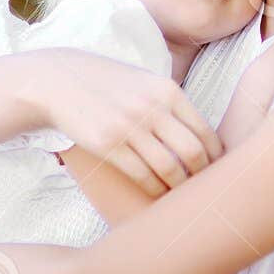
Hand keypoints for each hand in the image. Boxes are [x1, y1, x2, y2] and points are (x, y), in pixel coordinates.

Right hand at [38, 49, 222, 196]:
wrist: (58, 81)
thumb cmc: (106, 83)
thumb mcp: (144, 81)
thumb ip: (171, 103)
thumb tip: (200, 136)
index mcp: (167, 91)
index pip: (205, 131)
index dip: (215, 156)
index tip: (215, 170)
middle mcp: (152, 108)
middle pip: (193, 152)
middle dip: (202, 175)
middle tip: (202, 187)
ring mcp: (129, 127)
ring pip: (169, 168)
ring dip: (178, 186)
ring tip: (179, 193)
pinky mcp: (107, 144)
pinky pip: (141, 175)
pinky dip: (154, 189)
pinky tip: (156, 192)